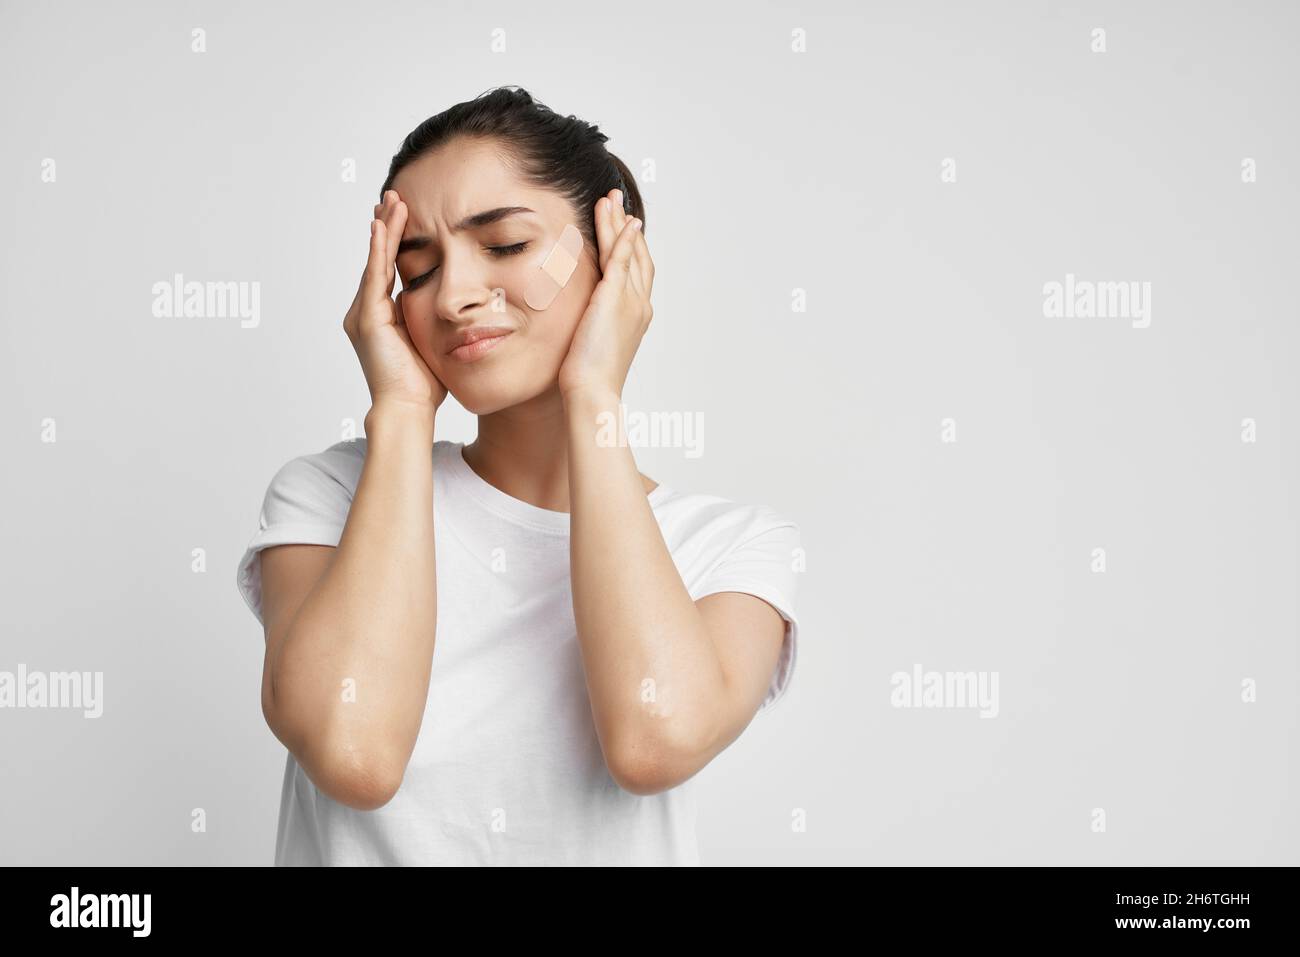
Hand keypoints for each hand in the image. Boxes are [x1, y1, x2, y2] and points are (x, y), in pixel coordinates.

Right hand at [343, 189, 447, 413]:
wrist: (408, 409)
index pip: (389, 269)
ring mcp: (363, 314)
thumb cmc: (424, 386)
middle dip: (387, 226)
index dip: (397, 242)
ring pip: (376, 260)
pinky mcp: (367, 319)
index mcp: (381, 317)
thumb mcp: (433, 342)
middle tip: (394, 196)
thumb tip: (462, 309)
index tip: (406, 216)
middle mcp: (367, 312)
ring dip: (386, 229)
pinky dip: (381, 249)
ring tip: (392, 200)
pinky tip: (385, 225)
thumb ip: (437, 322)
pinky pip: (375, 275)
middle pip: (378, 258)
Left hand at [557, 188, 654, 400]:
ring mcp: (630, 301)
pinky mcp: (614, 298)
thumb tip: (577, 323)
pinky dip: (622, 236)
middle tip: (619, 203)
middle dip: (628, 228)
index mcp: (635, 316)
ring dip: (620, 223)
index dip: (631, 248)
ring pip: (628, 251)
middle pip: (638, 256)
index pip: (636, 273)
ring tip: (611, 199)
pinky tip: (618, 218)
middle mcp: (639, 305)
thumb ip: (589, 325)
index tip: (622, 228)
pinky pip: (621, 258)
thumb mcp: (590, 346)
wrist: (591, 392)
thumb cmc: (587, 380)